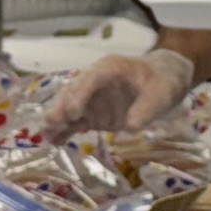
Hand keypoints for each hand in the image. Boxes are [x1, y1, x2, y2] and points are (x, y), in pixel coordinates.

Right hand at [38, 46, 195, 137]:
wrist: (165, 81)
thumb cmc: (163, 82)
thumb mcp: (161, 94)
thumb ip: (146, 109)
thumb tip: (129, 126)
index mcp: (110, 68)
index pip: (91, 78)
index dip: (80, 94)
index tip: (74, 112)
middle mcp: (95, 81)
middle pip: (73, 91)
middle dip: (61, 107)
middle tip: (50, 124)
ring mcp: (92, 98)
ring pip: (69, 107)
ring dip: (57, 120)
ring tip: (45, 136)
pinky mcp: (92, 113)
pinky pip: (75, 121)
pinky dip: (64, 130)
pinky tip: (54, 141)